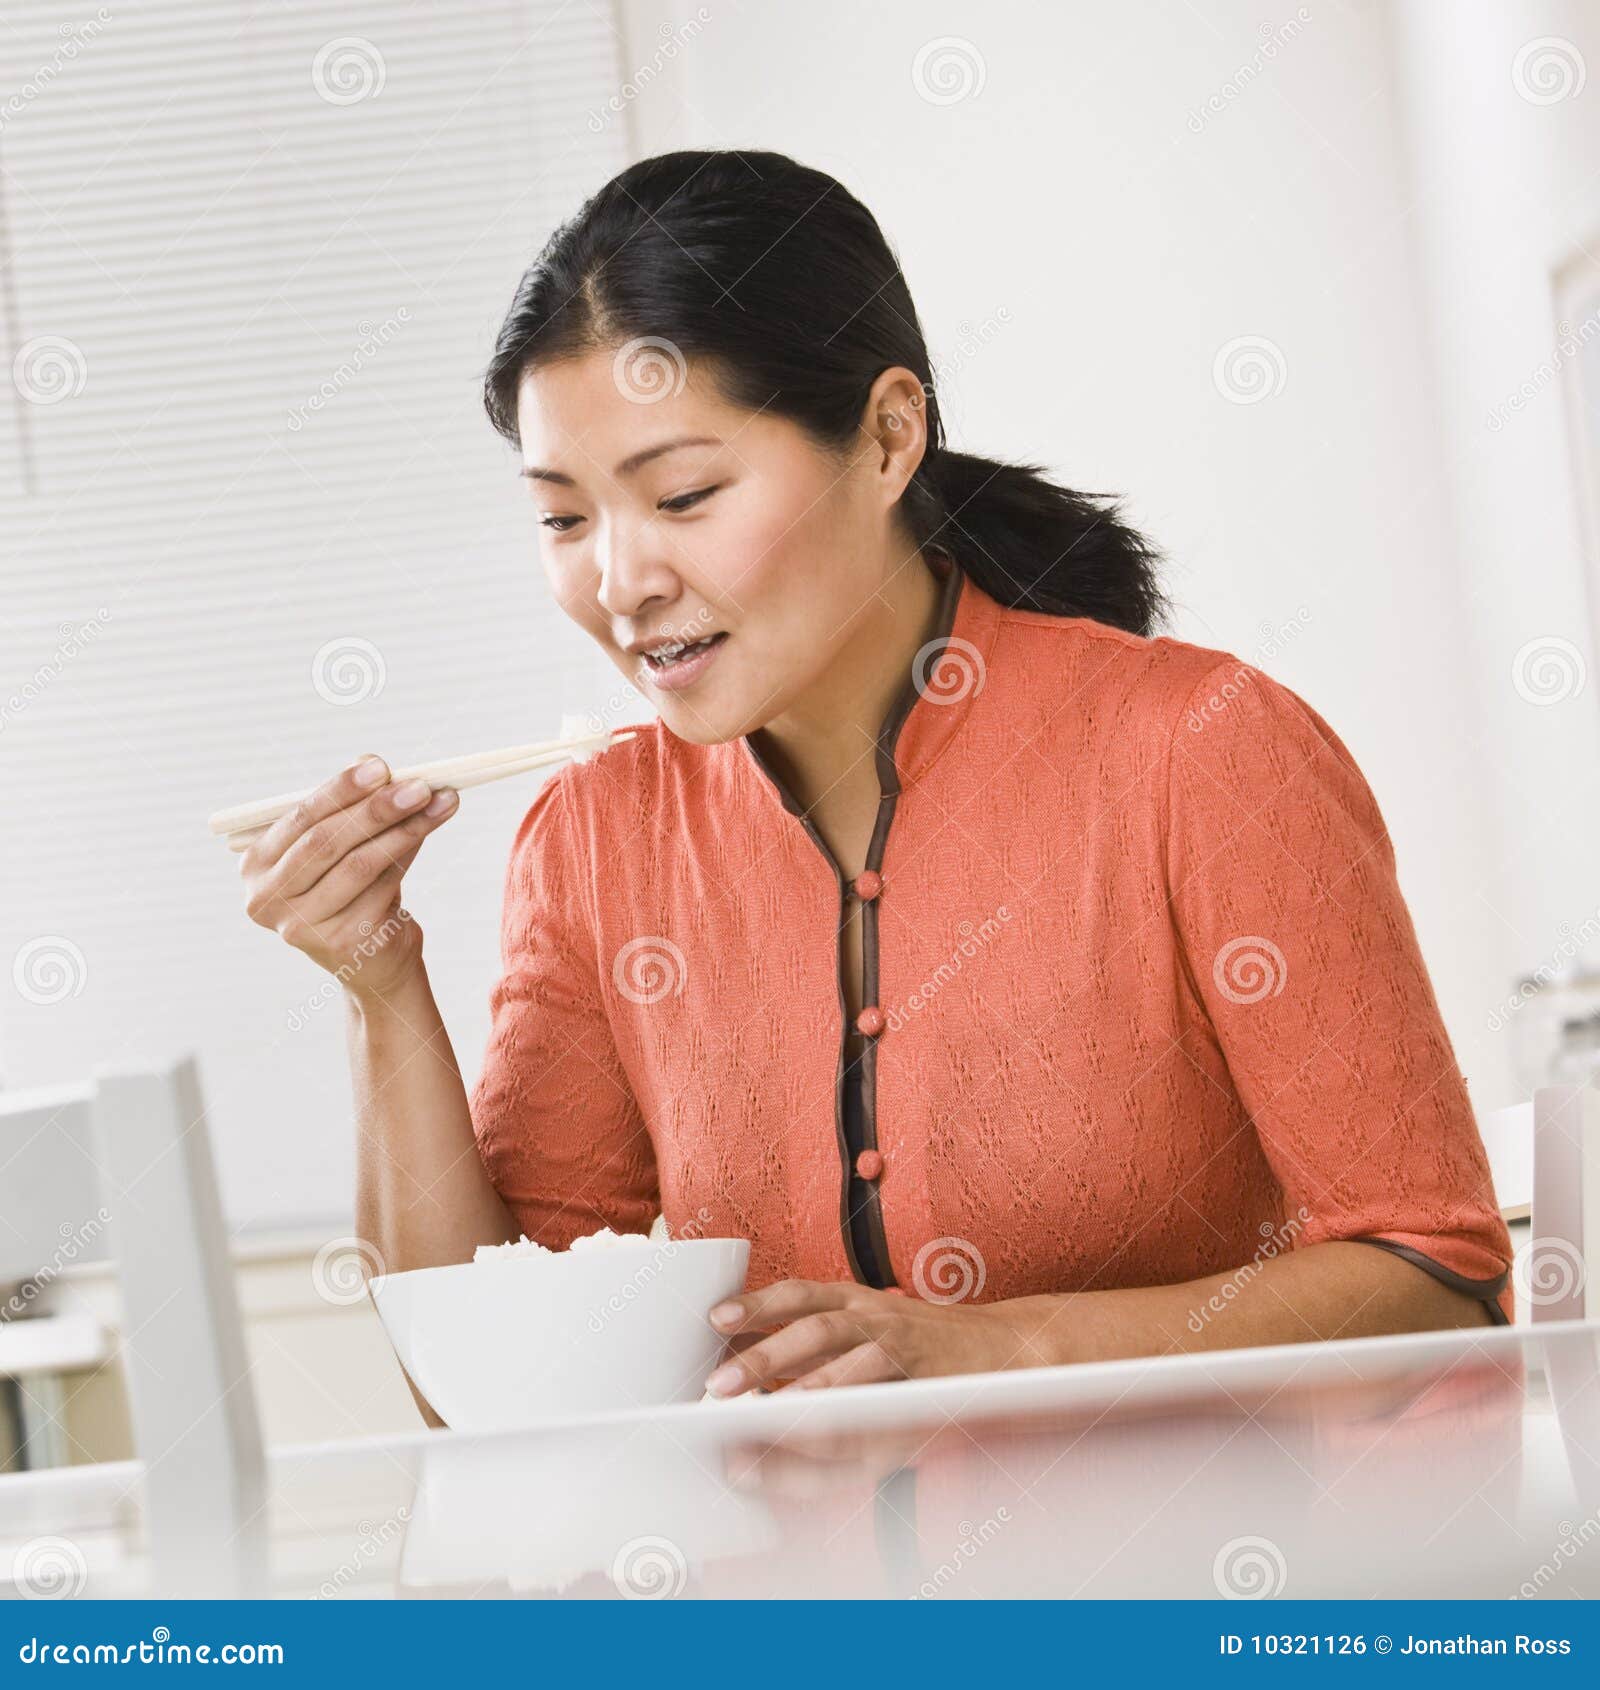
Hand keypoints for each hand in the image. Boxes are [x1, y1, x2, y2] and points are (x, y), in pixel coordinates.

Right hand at [240, 754, 457, 998]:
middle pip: (328, 841)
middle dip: (377, 808)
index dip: (341, 790)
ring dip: (405, 829)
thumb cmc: (353, 890)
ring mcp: (300, 926)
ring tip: (440, 802)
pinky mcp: (340, 943)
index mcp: (255, 866)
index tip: (382, 766)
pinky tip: (428, 831)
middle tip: (420, 785)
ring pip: (359, 864)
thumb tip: (371, 762)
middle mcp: (267, 899)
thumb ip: (350, 806)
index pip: (300, 818)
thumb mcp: (343, 845)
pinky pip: (382, 888)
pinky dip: (409, 855)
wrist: (373, 959)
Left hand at [703, 1279, 1056, 1394]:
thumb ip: (820, 1352)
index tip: (712, 1318)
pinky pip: (881, 1391)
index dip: (755, 1302)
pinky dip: (847, 1411)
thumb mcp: (872, 1339)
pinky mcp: (924, 1374)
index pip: (800, 1292)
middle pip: (813, 1322)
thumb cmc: (925, 1356)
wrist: (1007, 1354)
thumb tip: (753, 1376)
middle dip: (763, 1351)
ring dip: (798, 1383)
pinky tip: (820, 1430)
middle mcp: (876, 1313)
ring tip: (762, 1410)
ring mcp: (903, 1340)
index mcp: (857, 1300)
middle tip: (719, 1383)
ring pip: (846, 1353)